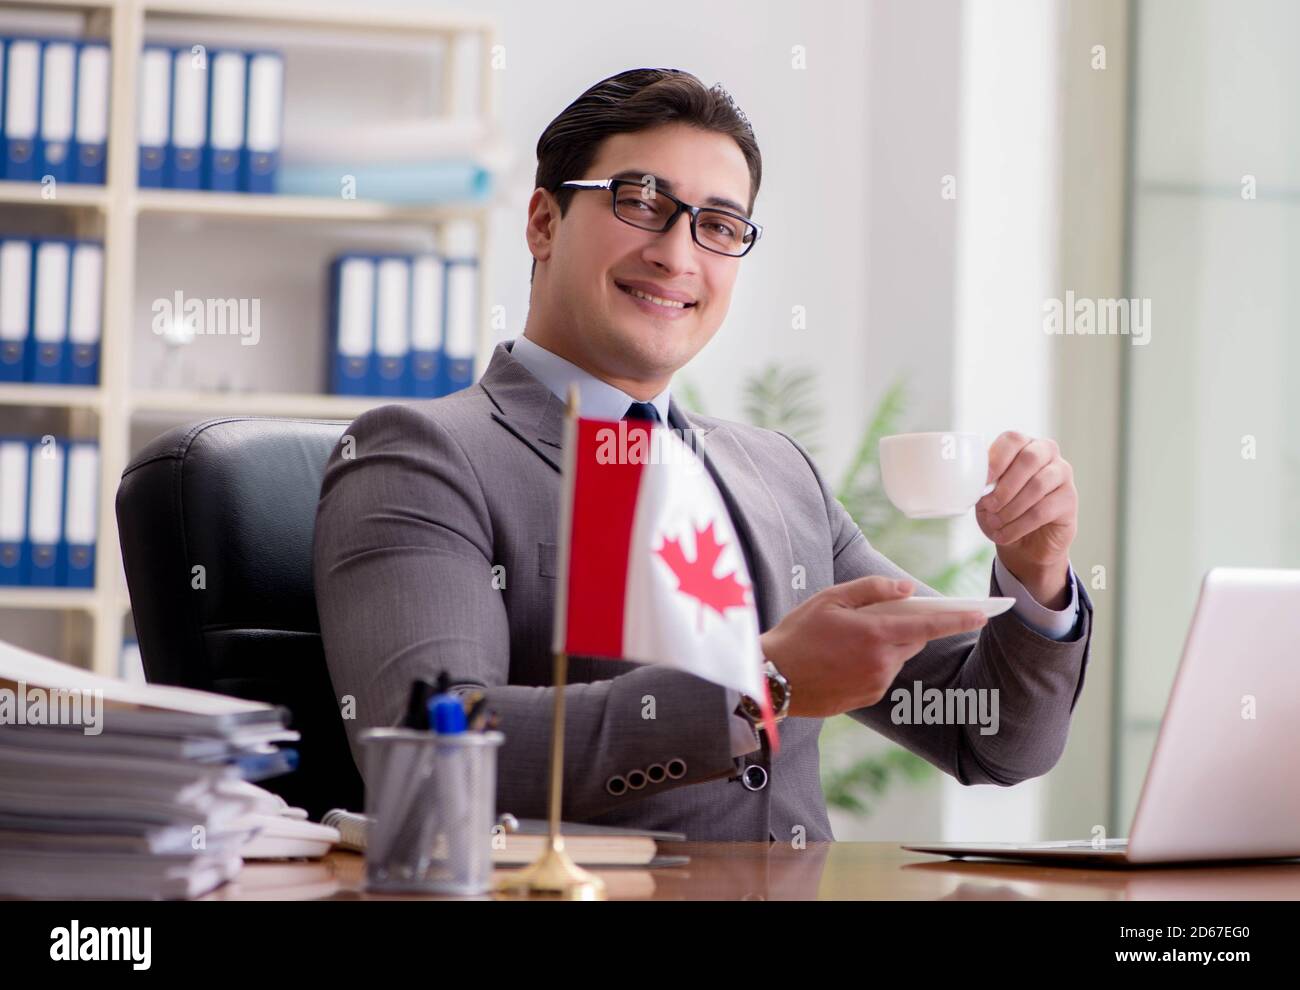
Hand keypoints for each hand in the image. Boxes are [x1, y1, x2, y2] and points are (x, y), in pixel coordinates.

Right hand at [759, 575, 986, 717]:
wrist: (772, 679)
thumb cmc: (797, 633)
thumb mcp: (830, 599)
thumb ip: (872, 589)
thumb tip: (906, 589)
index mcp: (875, 634)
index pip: (929, 625)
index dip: (959, 619)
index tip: (983, 614)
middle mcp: (882, 663)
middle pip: (914, 639)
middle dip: (906, 625)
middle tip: (876, 615)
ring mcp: (876, 684)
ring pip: (898, 657)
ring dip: (886, 644)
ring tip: (847, 639)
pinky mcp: (868, 698)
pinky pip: (883, 673)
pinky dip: (873, 661)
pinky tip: (842, 658)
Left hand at [976, 431, 1076, 606]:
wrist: (1024, 543)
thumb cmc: (1002, 511)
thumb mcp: (985, 497)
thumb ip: (980, 485)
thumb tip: (974, 484)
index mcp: (1022, 445)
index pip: (1012, 440)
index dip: (996, 459)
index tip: (983, 482)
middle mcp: (1046, 453)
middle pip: (1029, 458)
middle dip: (1005, 486)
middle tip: (989, 506)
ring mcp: (1062, 474)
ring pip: (1038, 485)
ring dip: (1011, 508)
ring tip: (995, 523)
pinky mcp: (1069, 499)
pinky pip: (1044, 509)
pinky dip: (1020, 525)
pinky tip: (1006, 534)